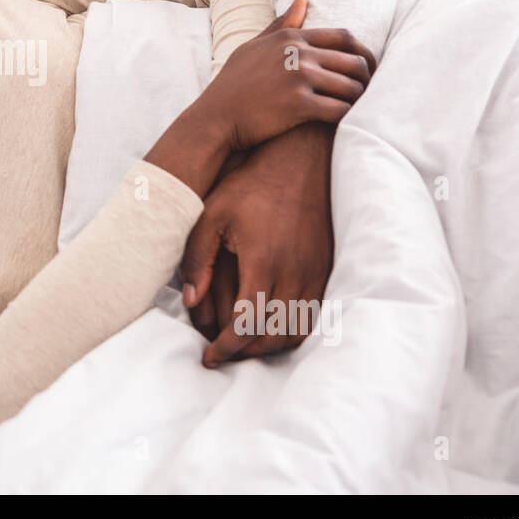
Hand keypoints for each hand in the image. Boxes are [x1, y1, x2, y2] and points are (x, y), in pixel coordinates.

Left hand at [180, 122, 335, 365]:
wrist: (300, 161)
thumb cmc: (250, 186)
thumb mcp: (212, 215)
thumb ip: (198, 260)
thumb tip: (191, 301)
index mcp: (265, 261)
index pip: (247, 324)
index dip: (226, 348)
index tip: (209, 357)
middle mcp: (295, 273)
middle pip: (271, 336)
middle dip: (244, 353)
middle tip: (221, 354)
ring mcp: (316, 273)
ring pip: (295, 331)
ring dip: (268, 346)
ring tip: (242, 346)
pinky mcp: (327, 270)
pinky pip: (312, 316)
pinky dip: (290, 332)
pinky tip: (269, 328)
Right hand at [200, 0, 374, 152]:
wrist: (215, 118)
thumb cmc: (233, 85)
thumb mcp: (253, 47)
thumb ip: (281, 24)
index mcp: (291, 38)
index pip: (345, 37)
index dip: (364, 53)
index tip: (367, 69)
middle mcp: (298, 53)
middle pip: (354, 61)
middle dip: (368, 78)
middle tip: (369, 92)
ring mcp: (298, 78)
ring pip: (352, 86)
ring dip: (360, 100)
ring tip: (359, 109)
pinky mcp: (299, 104)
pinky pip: (340, 110)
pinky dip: (350, 117)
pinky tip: (348, 123)